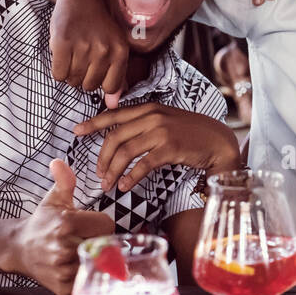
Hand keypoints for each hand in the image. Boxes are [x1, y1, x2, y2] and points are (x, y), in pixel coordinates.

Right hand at [11, 159, 114, 294]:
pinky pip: (87, 281)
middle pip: (105, 245)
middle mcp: (64, 247)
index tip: (89, 226)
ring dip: (91, 259)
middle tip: (82, 240)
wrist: (18, 248)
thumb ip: (64, 181)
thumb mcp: (53, 200)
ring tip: (75, 253)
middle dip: (98, 242)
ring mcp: (63, 269)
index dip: (101, 224)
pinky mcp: (62, 287)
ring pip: (97, 263)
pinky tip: (72, 267)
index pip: (107, 225)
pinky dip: (84, 276)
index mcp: (67, 223)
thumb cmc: (42, 223)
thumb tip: (58, 162)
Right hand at [50, 0, 127, 108]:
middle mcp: (105, 50)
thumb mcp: (115, 47)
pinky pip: (58, 74)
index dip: (99, 83)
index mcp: (121, 52)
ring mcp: (84, 46)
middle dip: (82, 78)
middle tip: (80, 60)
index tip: (95, 70)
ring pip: (72, 81)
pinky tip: (62, 56)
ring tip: (72, 55)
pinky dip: (58, 70)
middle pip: (89, 86)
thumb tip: (113, 105)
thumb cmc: (99, 26)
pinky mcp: (63, 42)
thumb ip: (117, 76)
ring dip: (69, 73)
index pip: (110, 87)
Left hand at [76, 103, 241, 191]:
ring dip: (113, 171)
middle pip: (115, 137)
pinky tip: (126, 186)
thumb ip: (145, 124)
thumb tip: (121, 138)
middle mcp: (153, 116)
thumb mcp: (167, 121)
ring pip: (125, 152)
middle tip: (99, 174)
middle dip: (102, 158)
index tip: (77, 131)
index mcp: (149, 108)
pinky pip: (143, 164)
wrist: (218, 141)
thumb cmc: (192, 134)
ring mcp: (161, 131)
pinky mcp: (170, 147)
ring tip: (109, 185)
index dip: (93, 123)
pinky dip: (131, 177)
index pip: (115, 114)